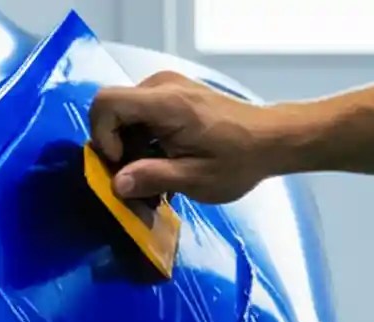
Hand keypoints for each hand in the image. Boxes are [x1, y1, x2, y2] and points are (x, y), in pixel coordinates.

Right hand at [90, 71, 283, 203]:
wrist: (271, 140)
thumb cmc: (238, 161)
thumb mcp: (195, 179)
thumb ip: (153, 178)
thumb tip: (117, 184)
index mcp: (165, 103)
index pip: (106, 102)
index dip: (102, 135)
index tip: (121, 162)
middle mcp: (161, 86)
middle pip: (113, 111)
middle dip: (118, 148)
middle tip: (139, 180)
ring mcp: (167, 86)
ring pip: (125, 116)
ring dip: (131, 148)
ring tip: (156, 175)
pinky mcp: (172, 94)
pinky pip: (141, 114)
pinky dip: (143, 140)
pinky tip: (164, 162)